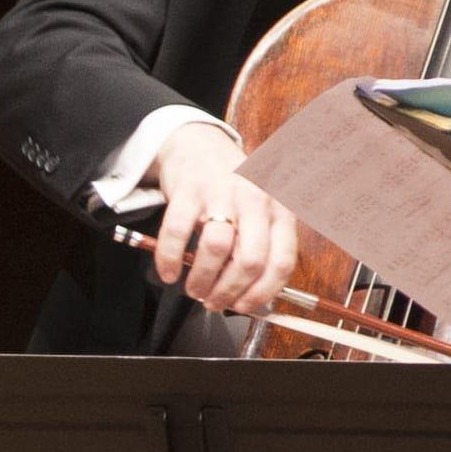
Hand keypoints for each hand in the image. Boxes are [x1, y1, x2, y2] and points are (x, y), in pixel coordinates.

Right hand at [132, 117, 302, 319]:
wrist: (199, 144)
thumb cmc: (232, 189)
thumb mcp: (260, 214)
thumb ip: (261, 249)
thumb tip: (251, 300)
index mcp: (279, 211)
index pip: (282, 262)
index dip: (263, 293)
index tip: (245, 307)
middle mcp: (255, 200)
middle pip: (249, 261)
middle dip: (229, 291)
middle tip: (214, 302)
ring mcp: (222, 193)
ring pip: (216, 250)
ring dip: (202, 280)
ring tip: (194, 289)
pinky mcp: (189, 190)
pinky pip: (177, 233)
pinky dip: (170, 260)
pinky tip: (168, 272)